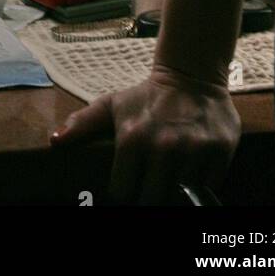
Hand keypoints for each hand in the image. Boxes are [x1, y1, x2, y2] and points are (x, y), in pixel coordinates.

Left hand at [50, 63, 240, 203]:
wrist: (192, 75)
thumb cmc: (147, 97)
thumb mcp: (112, 105)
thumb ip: (82, 125)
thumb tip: (55, 142)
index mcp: (132, 140)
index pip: (123, 193)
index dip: (125, 193)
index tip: (130, 185)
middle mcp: (163, 147)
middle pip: (152, 200)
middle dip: (150, 195)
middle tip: (151, 184)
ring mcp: (194, 150)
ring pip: (182, 197)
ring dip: (176, 191)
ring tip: (171, 177)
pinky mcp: (220, 151)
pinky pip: (209, 186)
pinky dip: (201, 185)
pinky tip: (192, 171)